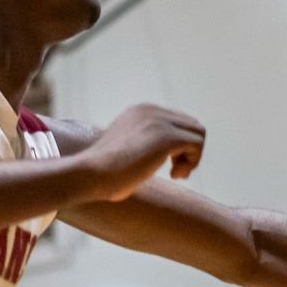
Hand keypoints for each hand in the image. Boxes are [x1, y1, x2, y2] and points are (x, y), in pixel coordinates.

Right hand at [76, 104, 205, 201]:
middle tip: (175, 173)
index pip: (179, 122)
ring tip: (176, 174)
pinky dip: (192, 162)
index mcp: (141, 111)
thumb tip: (166, 155)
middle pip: (193, 125)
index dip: (181, 146)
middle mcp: (151, 110)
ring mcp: (159, 121)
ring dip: (193, 157)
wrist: (87, 175)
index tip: (170, 167)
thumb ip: (144, 145)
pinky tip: (175, 175)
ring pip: (199, 133)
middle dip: (190, 150)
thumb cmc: (100, 174)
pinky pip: (198, 144)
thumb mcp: (125, 151)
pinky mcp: (166, 136)